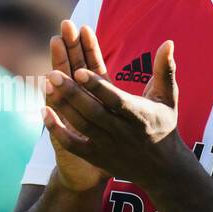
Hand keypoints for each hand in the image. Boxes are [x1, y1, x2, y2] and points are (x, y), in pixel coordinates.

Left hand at [42, 38, 181, 190]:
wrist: (162, 168)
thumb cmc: (163, 124)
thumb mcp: (168, 98)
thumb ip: (164, 70)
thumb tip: (168, 42)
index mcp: (139, 115)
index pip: (115, 100)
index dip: (96, 86)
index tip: (79, 70)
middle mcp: (122, 132)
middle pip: (93, 112)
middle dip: (72, 94)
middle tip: (53, 74)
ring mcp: (108, 146)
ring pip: (81, 126)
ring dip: (62, 106)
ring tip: (46, 84)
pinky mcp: (96, 157)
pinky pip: (73, 145)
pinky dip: (57, 130)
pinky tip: (44, 112)